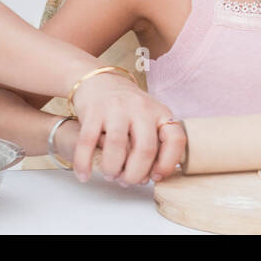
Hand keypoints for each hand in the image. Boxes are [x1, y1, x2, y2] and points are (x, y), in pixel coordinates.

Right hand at [65, 71, 180, 184]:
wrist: (100, 80)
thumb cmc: (128, 109)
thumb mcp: (150, 120)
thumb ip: (153, 145)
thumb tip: (147, 178)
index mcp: (160, 113)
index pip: (175, 139)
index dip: (168, 163)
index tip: (156, 176)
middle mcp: (141, 109)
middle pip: (145, 149)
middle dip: (135, 174)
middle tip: (126, 180)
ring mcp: (117, 108)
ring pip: (117, 145)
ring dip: (112, 168)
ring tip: (110, 174)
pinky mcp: (93, 110)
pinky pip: (87, 141)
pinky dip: (84, 163)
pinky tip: (85, 174)